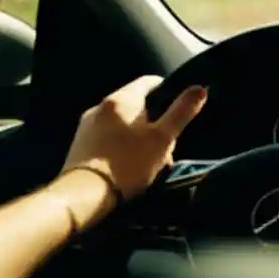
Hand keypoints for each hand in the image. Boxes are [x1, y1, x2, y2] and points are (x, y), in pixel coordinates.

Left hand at [62, 76, 207, 200]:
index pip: (151, 82)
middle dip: (155, 123)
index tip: (180, 111)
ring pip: (123, 124)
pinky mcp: (79, 145)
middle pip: (137, 106)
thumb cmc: (127, 163)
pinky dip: (122, 147)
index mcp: (121, 99)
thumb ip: (182, 112)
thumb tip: (200, 88)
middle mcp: (100, 106)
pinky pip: (108, 138)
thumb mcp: (163, 138)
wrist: (83, 195)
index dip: (170, 92)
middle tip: (167, 145)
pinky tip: (129, 167)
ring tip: (149, 161)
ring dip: (139, 137)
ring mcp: (86, 126)